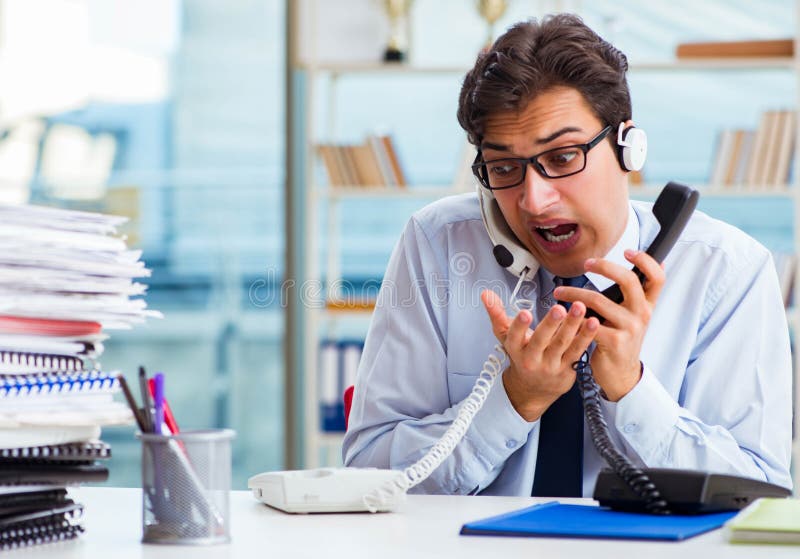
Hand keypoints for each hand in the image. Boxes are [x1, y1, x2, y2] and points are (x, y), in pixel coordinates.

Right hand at [481, 290, 598, 420]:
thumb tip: (486, 294)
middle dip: (550, 324)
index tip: (525, 313)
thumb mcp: (506, 337)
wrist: (533, 390)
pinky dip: (585, 337)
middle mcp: (532, 359)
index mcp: (515, 349)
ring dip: (572, 326)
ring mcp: (551, 365)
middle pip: (541, 341)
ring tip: (580, 309)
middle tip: (559, 309)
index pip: (514, 337)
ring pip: (562, 344)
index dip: (519, 326)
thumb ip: (497, 314)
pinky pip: (577, 351)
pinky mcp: (568, 369)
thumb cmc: (521, 357)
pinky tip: (592, 323)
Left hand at [553, 249, 664, 400]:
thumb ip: (631, 295)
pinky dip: (571, 317)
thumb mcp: (631, 317)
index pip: (657, 278)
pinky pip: (588, 323)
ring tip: (559, 292)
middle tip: (586, 263)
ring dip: (574, 293)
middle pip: (629, 280)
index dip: (646, 261)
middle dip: (604, 267)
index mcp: (647, 306)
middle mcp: (642, 315)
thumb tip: (636, 265)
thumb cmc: (621, 340)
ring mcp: (629, 328)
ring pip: (598, 300)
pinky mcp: (614, 342)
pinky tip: (561, 314)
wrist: (620, 375)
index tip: (628, 250)